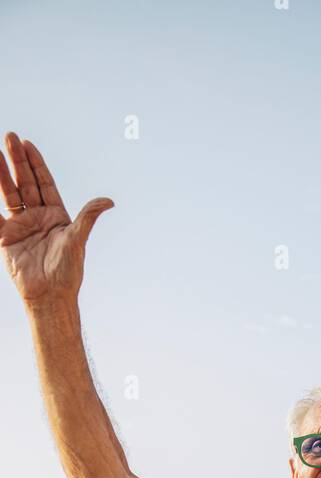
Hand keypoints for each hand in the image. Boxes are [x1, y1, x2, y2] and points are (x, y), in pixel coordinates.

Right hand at [0, 133, 113, 303]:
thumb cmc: (66, 272)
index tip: (27, 144)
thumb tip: (108, 201)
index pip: (44, 183)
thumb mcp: (77, 240)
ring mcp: (21, 226)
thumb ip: (88, 217)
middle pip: (25, 183)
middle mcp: (38, 218)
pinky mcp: (6, 237)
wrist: (49, 296)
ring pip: (9, 194)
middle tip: (9, 137)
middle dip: (17, 160)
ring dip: (2, 174)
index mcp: (56, 215)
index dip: (36, 163)